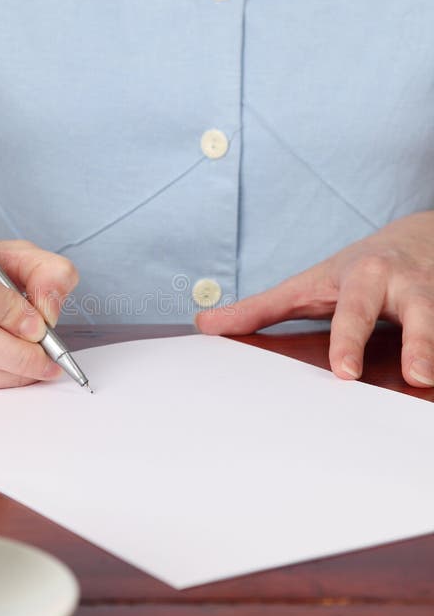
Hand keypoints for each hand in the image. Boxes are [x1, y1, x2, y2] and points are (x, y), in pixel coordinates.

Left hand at [195, 211, 433, 387]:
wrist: (416, 239)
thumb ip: (260, 309)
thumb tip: (204, 326)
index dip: (349, 339)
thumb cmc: (353, 270)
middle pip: (417, 311)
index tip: (345, 371)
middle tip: (418, 375)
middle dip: (420, 340)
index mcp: (364, 277)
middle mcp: (404, 285)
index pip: (354, 311)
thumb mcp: (307, 284)